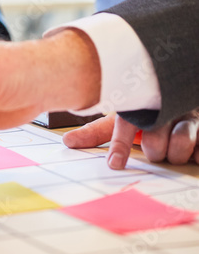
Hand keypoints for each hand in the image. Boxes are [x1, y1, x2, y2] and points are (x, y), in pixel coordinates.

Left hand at [64, 110, 198, 168]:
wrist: (176, 88)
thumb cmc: (146, 110)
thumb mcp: (123, 117)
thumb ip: (97, 132)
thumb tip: (67, 143)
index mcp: (138, 104)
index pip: (124, 124)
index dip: (119, 146)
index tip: (114, 165)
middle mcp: (162, 106)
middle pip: (154, 140)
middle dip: (153, 150)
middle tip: (153, 147)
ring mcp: (187, 115)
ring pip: (180, 143)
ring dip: (175, 153)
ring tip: (172, 150)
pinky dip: (197, 154)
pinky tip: (194, 151)